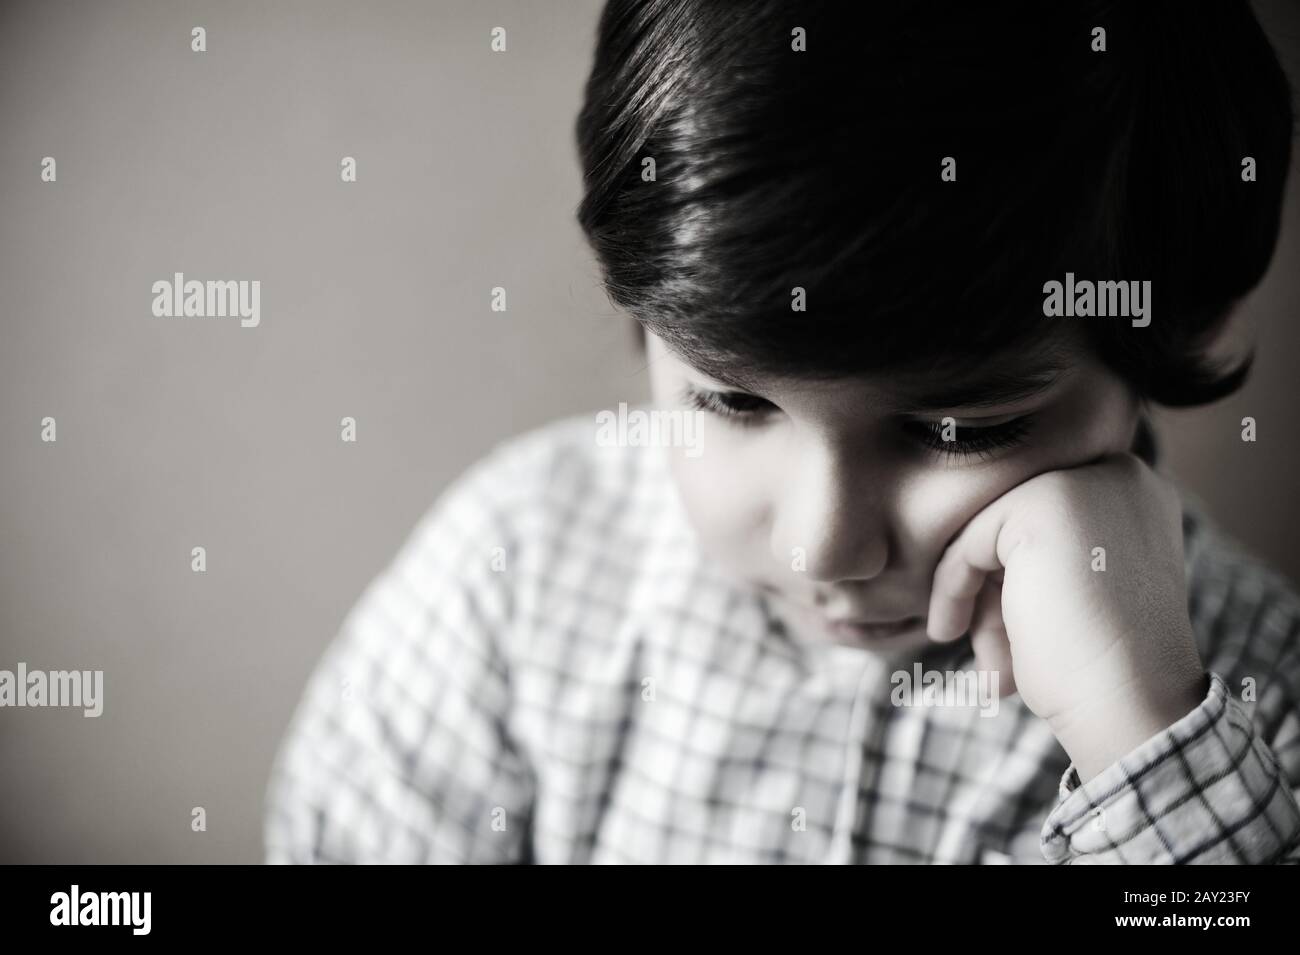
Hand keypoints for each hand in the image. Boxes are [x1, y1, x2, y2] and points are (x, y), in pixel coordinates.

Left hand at [925, 453, 1208, 780]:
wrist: (1132, 706)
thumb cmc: (1102, 669)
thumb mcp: (1077, 592)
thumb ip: (1042, 553)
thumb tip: (981, 546)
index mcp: (1135, 496)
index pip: (1039, 521)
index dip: (1010, 577)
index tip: (1000, 631)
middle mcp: (1121, 475)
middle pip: (1011, 523)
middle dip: (992, 591)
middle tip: (991, 655)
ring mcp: (1087, 482)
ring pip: (987, 532)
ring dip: (975, 600)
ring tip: (988, 663)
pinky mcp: (1047, 502)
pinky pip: (970, 541)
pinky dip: (954, 588)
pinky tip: (952, 631)